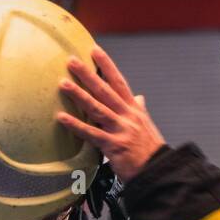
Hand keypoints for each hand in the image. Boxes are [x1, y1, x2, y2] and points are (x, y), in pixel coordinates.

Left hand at [56, 45, 164, 184]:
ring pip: (97, 107)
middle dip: (88, 74)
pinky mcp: (113, 145)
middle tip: (71, 60)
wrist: (158, 169)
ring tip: (63, 84)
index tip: (95, 50)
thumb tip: (139, 97)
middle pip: (105, 90)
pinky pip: (91, 133)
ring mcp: (120, 129)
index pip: (119, 81)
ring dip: (78, 95)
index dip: (107, 65)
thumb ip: (139, 109)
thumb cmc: (149, 149)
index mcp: (133, 109)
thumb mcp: (145, 125)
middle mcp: (127, 115)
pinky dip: (76, 125)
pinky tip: (62, 118)